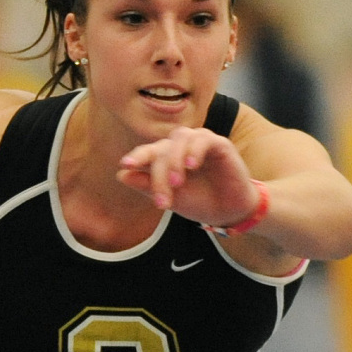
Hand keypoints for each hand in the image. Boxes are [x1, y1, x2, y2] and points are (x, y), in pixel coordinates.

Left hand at [116, 126, 262, 228]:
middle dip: (159, 175)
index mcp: (168, 157)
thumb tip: (121, 174)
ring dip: (174, 160)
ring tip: (177, 183)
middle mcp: (182, 146)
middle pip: (162, 148)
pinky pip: (203, 139)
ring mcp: (200, 142)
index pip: (149, 152)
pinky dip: (194, 151)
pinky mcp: (220, 144)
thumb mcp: (171, 198)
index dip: (137, 156)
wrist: (230, 212)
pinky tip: (191, 166)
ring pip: (180, 139)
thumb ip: (147, 186)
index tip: (126, 165)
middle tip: (163, 201)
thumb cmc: (200, 202)